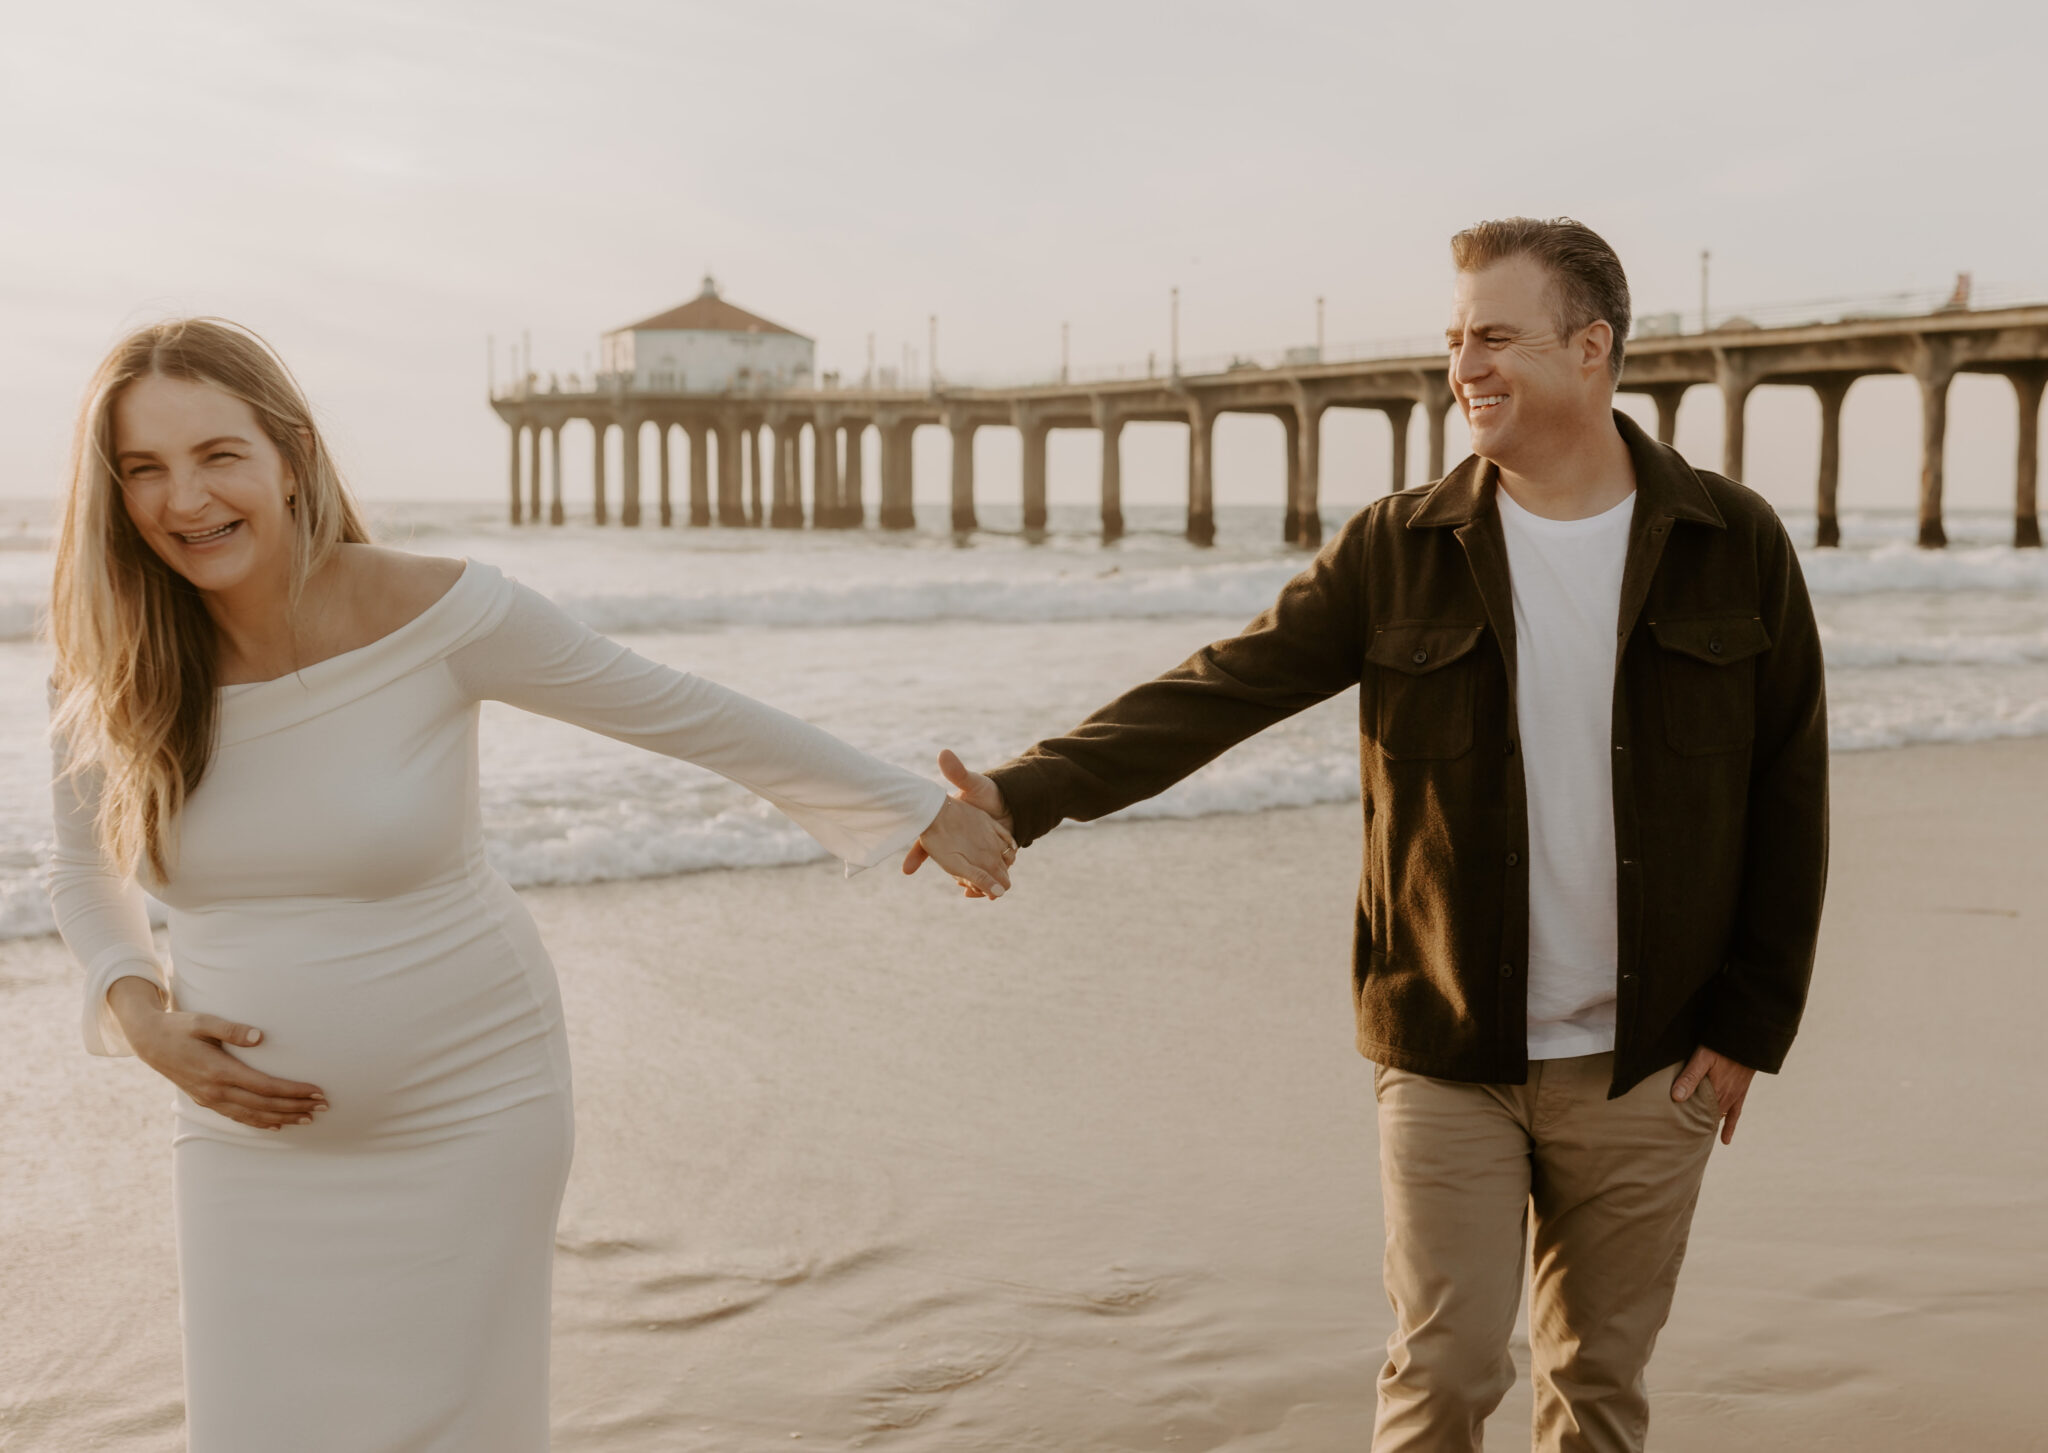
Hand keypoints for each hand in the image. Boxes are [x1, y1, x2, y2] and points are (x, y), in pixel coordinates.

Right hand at [109, 977, 327, 1130]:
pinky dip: (259, 1122)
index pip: (265, 1086)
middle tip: (324, 1107)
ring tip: (308, 1119)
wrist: (148, 1041)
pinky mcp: (205, 1100)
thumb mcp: (202, 1021)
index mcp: (219, 1070)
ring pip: (252, 1115)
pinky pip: (237, 1116)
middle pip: (264, 1104)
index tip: (317, 1091)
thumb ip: (230, 1028)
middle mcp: (215, 1090)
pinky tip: (276, 1125)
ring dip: (282, 1118)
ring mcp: (210, 1098)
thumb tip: (259, 1036)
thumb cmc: (179, 1026)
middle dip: (296, 1107)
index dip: (293, 1091)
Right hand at [903, 749, 1015, 898]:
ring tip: (972, 889)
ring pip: (965, 873)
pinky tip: (987, 891)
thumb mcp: (974, 783)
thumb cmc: (988, 792)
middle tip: (960, 882)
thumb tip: (943, 753)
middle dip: (952, 875)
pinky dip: (984, 885)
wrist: (1011, 803)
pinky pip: (983, 875)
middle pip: (947, 863)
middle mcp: (957, 844)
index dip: (914, 856)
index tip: (906, 869)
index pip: (924, 843)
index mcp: (947, 828)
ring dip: (969, 883)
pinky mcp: (990, 859)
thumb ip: (958, 772)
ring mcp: (974, 853)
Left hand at [1672, 1044, 1755, 1145]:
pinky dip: (1729, 1126)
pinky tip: (1725, 1141)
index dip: (1685, 1121)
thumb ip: (1690, 1076)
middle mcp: (1725, 1097)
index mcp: (1714, 1091)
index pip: (1696, 1112)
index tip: (1673, 1131)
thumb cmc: (1722, 1045)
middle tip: (1681, 1139)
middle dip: (1695, 1125)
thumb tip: (1676, 1098)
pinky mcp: (1741, 1092)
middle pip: (1707, 1116)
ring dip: (1709, 1125)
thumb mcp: (1702, 1058)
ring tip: (1696, 1139)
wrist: (1748, 1039)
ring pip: (1719, 1116)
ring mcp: (1734, 1096)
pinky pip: (1736, 1114)